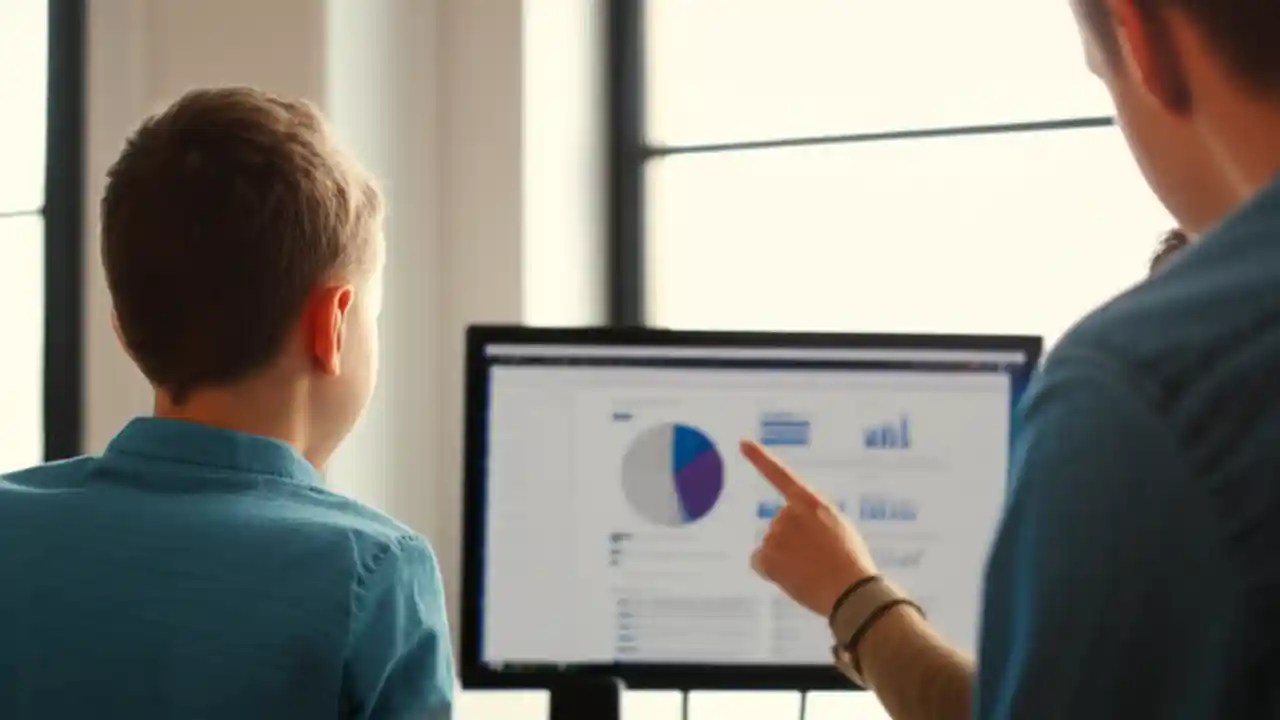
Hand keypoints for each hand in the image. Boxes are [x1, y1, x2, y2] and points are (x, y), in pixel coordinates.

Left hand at [742, 440, 877, 615]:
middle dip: (792, 543)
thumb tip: (798, 533)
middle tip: (817, 560)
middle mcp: (788, 512)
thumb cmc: (851, 563)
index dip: (759, 458)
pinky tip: (794, 578)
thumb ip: (814, 520)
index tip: (742, 443)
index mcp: (811, 502)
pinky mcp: (766, 555)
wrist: (851, 591)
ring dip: (785, 560)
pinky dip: (772, 573)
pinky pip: (761, 564)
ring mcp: (775, 533)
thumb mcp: (839, 528)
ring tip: (811, 571)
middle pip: (779, 527)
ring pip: (771, 548)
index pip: (779, 475)